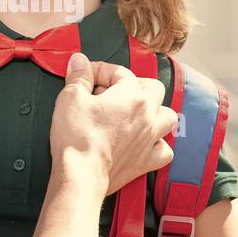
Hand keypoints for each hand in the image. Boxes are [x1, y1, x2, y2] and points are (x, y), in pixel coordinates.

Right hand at [49, 53, 176, 195]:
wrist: (81, 175)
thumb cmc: (77, 138)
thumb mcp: (70, 98)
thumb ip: (78, 76)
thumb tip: (80, 62)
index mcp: (131, 96)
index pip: (120, 72)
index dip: (100, 70)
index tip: (86, 77)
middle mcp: (147, 115)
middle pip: (153, 88)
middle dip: (134, 85)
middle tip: (112, 91)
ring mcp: (149, 139)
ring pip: (167, 117)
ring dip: (154, 111)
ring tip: (135, 113)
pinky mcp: (145, 161)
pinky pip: (164, 150)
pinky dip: (157, 144)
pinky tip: (144, 143)